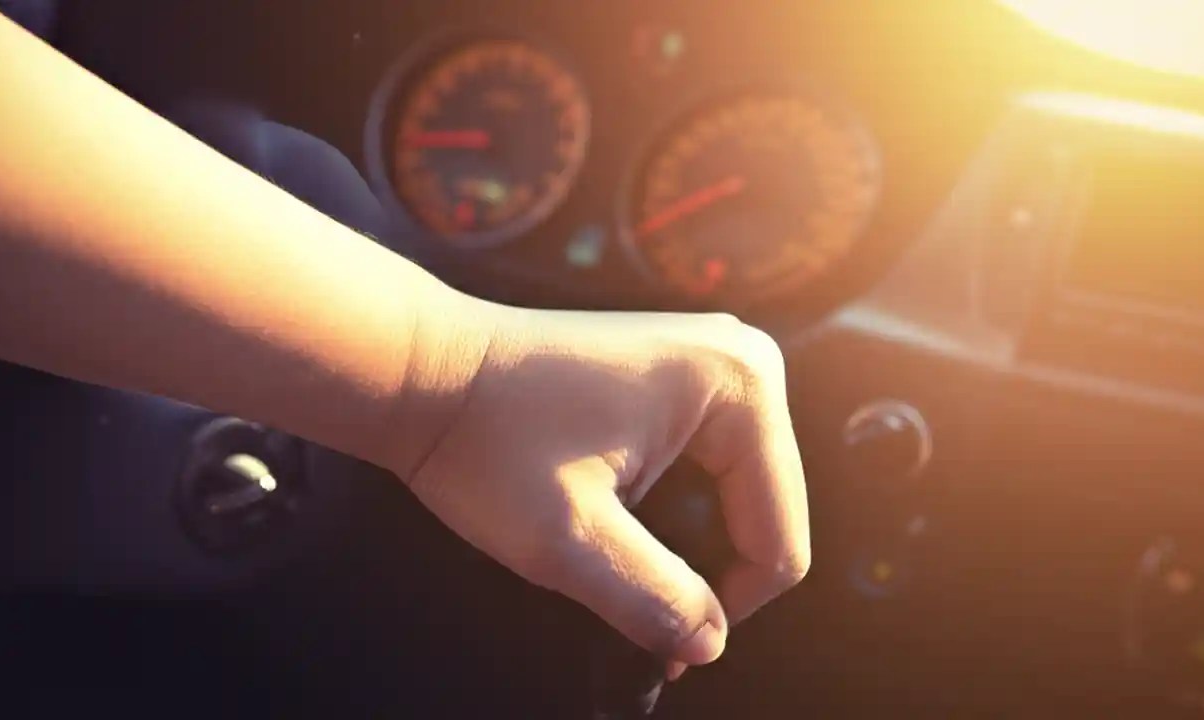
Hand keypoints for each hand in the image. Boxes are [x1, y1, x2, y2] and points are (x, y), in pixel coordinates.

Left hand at [392, 301, 809, 669]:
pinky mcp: (683, 371)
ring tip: (622, 571)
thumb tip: (711, 645)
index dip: (728, 607)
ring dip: (694, 548)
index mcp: (740, 385)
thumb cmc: (487, 440)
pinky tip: (628, 530)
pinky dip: (681, 512)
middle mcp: (743, 359)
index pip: (778, 536)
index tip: (661, 644)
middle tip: (636, 611)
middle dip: (712, 575)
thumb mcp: (569, 538)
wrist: (424, 370)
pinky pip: (713, 464)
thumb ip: (652, 599)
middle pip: (768, 513)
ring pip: (741, 494)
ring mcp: (713, 359)